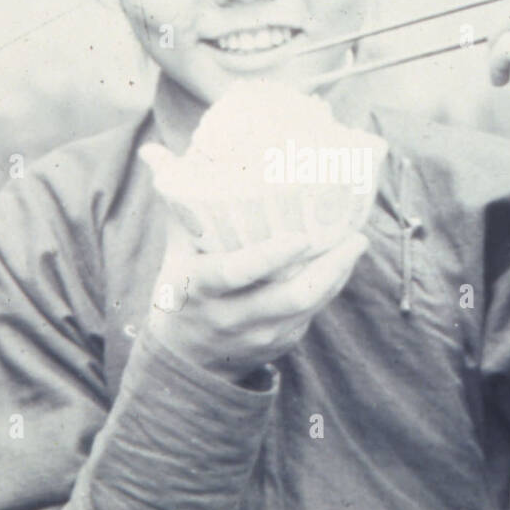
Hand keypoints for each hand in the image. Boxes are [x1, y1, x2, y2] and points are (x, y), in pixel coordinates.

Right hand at [144, 217, 369, 384]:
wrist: (186, 358)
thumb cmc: (182, 288)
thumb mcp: (174, 250)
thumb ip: (175, 200)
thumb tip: (152, 151)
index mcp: (200, 287)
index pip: (235, 273)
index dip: (269, 257)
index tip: (301, 236)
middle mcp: (230, 315)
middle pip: (288, 297)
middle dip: (328, 268)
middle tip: (355, 236)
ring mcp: (257, 334)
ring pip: (307, 307)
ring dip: (337, 275)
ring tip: (356, 242)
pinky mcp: (279, 344)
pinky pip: (312, 315)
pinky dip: (330, 287)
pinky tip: (342, 263)